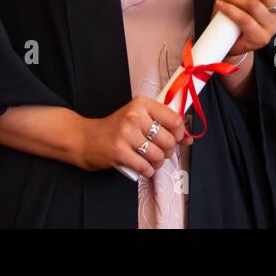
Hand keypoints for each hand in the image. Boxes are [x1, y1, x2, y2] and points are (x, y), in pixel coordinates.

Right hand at [75, 95, 193, 177]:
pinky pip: (146, 167)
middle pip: (169, 141)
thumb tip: (189, 137)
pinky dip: (147, 171)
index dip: (179, 133)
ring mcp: (126, 133)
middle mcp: (134, 116)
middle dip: (167, 152)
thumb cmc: (115, 129)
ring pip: (159, 156)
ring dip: (157, 163)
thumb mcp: (139, 118)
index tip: (175, 138)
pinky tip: (141, 166)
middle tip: (158, 151)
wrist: (85, 139)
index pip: (174, 119)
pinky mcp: (119, 151)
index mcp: (141, 104)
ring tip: (148, 160)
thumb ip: (164, 125)